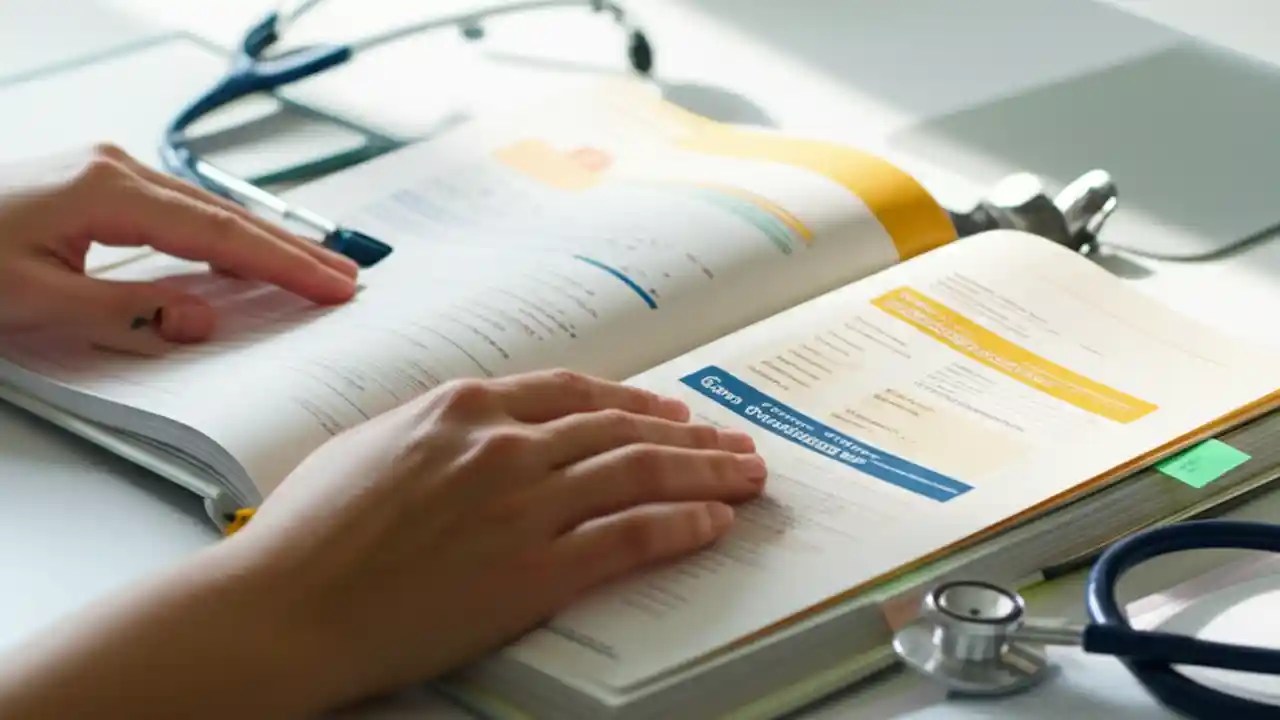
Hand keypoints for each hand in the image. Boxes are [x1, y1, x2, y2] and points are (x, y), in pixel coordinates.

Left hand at [0, 144, 357, 353]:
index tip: (334, 287)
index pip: (222, 235)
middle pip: (227, 216)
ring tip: (312, 269)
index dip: (285, 265)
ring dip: (261, 244)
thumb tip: (203, 317)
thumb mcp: (33, 303)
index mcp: (109, 191)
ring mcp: (107, 173)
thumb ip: (127, 312)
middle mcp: (116, 170)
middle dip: (291, 249)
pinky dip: (221, 240)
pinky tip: (243, 257)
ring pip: (207, 213)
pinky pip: (179, 214)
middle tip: (347, 277)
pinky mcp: (97, 187)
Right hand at [235, 369, 764, 712]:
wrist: (284, 607)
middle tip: (730, 440)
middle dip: (687, 433)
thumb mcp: (367, 447)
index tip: (666, 408)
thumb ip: (433, 430)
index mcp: (462, 408)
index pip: (574, 392)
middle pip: (621, 427)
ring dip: (705, 471)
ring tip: (744, 473)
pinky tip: (713, 523)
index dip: (633, 399)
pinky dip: (682, 524)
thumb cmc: (307, 535)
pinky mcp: (536, 570)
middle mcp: (503, 445)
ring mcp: (524, 505)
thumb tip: (470, 427)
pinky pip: (632, 537)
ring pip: (640, 472)